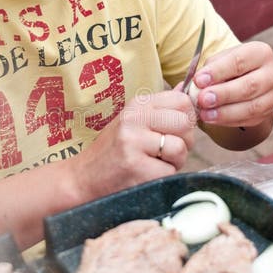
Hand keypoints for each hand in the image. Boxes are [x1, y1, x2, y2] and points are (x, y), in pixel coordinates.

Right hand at [74, 89, 195, 201]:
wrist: (83, 178)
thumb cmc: (113, 151)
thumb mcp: (133, 122)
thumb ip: (160, 110)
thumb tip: (189, 94)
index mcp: (137, 105)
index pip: (182, 101)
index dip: (187, 119)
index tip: (176, 131)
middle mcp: (134, 119)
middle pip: (185, 123)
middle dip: (185, 142)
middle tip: (168, 152)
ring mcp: (134, 143)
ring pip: (180, 148)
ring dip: (175, 162)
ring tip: (155, 164)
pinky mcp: (136, 168)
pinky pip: (169, 171)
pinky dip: (163, 178)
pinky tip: (146, 176)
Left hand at [188, 41, 272, 138]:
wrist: (244, 81)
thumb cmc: (228, 68)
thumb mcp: (219, 62)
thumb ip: (209, 70)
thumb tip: (197, 85)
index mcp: (260, 53)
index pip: (239, 61)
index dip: (218, 71)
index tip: (199, 80)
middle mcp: (272, 73)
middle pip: (249, 85)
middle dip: (223, 94)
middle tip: (202, 99)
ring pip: (251, 107)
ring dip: (225, 112)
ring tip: (205, 113)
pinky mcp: (268, 112)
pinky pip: (249, 120)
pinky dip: (228, 121)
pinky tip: (212, 119)